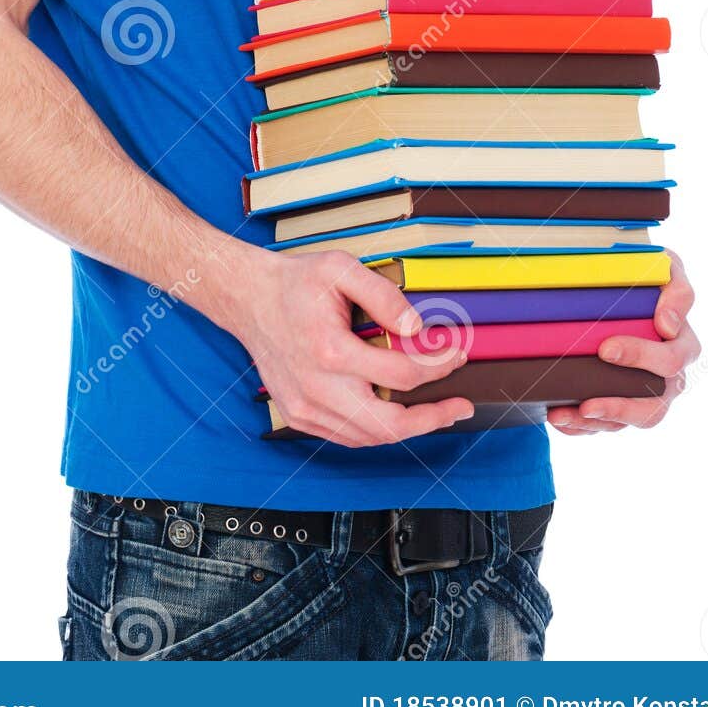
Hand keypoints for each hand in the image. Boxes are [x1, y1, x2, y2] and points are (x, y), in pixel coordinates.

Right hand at [229, 246, 474, 447]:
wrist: (247, 298)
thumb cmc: (293, 282)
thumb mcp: (340, 268)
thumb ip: (383, 296)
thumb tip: (416, 329)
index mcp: (331, 351)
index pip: (402, 373)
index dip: (438, 366)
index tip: (456, 353)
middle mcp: (317, 387)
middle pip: (389, 424)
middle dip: (433, 418)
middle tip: (460, 406)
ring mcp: (305, 407)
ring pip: (369, 438)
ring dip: (407, 428)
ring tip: (434, 412)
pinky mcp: (299, 415)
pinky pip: (346, 437)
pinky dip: (376, 431)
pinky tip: (393, 414)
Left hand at [547, 247, 699, 434]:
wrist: (629, 288)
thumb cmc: (650, 277)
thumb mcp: (667, 269)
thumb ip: (677, 289)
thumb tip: (668, 325)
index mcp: (682, 345)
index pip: (671, 359)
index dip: (640, 357)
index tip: (605, 349)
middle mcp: (671, 378)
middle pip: (655, 405)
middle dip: (618, 404)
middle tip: (586, 402)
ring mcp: (649, 395)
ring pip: (630, 422)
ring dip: (598, 423)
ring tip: (565, 416)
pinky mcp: (625, 405)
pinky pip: (608, 426)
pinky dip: (583, 427)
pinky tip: (559, 417)